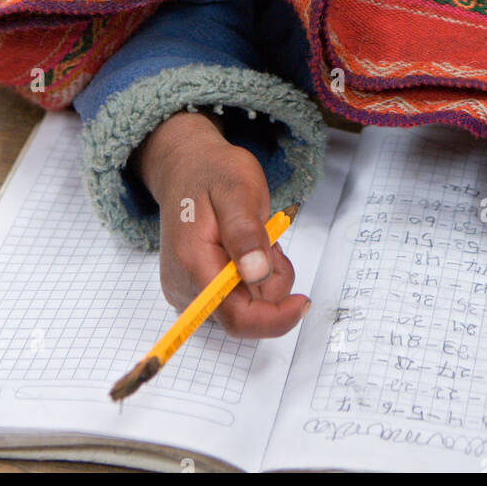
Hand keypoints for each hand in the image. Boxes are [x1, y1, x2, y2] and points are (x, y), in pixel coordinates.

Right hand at [134, 109, 310, 338]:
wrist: (186, 167)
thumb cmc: (214, 173)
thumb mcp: (239, 190)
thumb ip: (247, 233)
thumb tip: (257, 275)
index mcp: (193, 262)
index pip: (235, 316)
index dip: (273, 318)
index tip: (303, 302)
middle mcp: (184, 286)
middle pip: (243, 315)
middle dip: (270, 284)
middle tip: (270, 240)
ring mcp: (186, 290)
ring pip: (243, 307)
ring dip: (263, 279)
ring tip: (257, 238)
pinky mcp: (193, 290)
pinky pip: (234, 299)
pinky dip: (251, 279)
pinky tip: (246, 249)